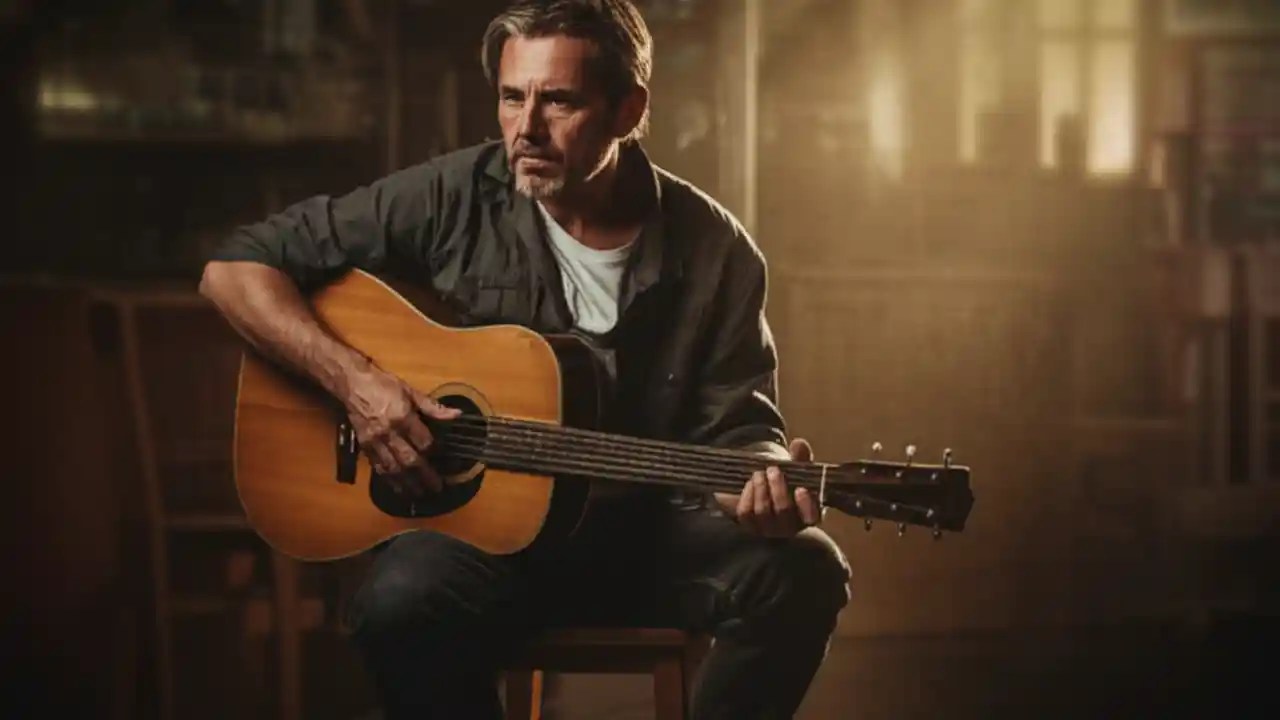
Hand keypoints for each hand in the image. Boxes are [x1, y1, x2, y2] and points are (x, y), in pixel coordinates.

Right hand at [343, 364, 460, 495]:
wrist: (353, 384)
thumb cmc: (384, 385)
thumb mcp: (410, 391)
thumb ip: (433, 407)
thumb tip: (456, 415)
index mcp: (403, 418)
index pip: (424, 442)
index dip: (435, 453)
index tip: (445, 461)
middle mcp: (389, 433)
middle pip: (410, 460)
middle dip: (424, 476)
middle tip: (436, 488)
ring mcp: (375, 442)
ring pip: (394, 468)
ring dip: (408, 483)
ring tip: (420, 494)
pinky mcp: (365, 446)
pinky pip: (379, 467)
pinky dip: (390, 479)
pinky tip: (399, 487)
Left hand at [733, 437, 821, 537]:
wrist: (765, 485)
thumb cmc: (787, 479)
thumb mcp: (796, 468)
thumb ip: (800, 457)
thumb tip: (799, 444)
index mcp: (809, 514)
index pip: (812, 517)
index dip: (806, 505)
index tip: (801, 488)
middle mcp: (790, 526)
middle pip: (784, 512)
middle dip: (777, 489)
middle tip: (773, 470)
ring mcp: (768, 529)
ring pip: (763, 512)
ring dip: (761, 489)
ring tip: (759, 473)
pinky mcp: (749, 526)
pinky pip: (745, 514)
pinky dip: (747, 496)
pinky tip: (750, 483)